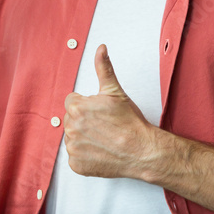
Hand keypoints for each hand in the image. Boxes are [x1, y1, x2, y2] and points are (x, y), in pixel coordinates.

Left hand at [63, 44, 154, 178]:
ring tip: (103, 139)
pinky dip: (85, 156)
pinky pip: (75, 157)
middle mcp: (71, 128)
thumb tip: (101, 48)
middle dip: (84, 121)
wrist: (142, 150)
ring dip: (84, 138)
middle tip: (104, 126)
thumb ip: (104, 68)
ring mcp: (73, 148)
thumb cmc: (130, 122)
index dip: (87, 106)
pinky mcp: (76, 165)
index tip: (99, 113)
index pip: (72, 102)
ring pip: (73, 138)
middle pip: (71, 120)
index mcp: (77, 108)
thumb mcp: (115, 91)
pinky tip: (100, 152)